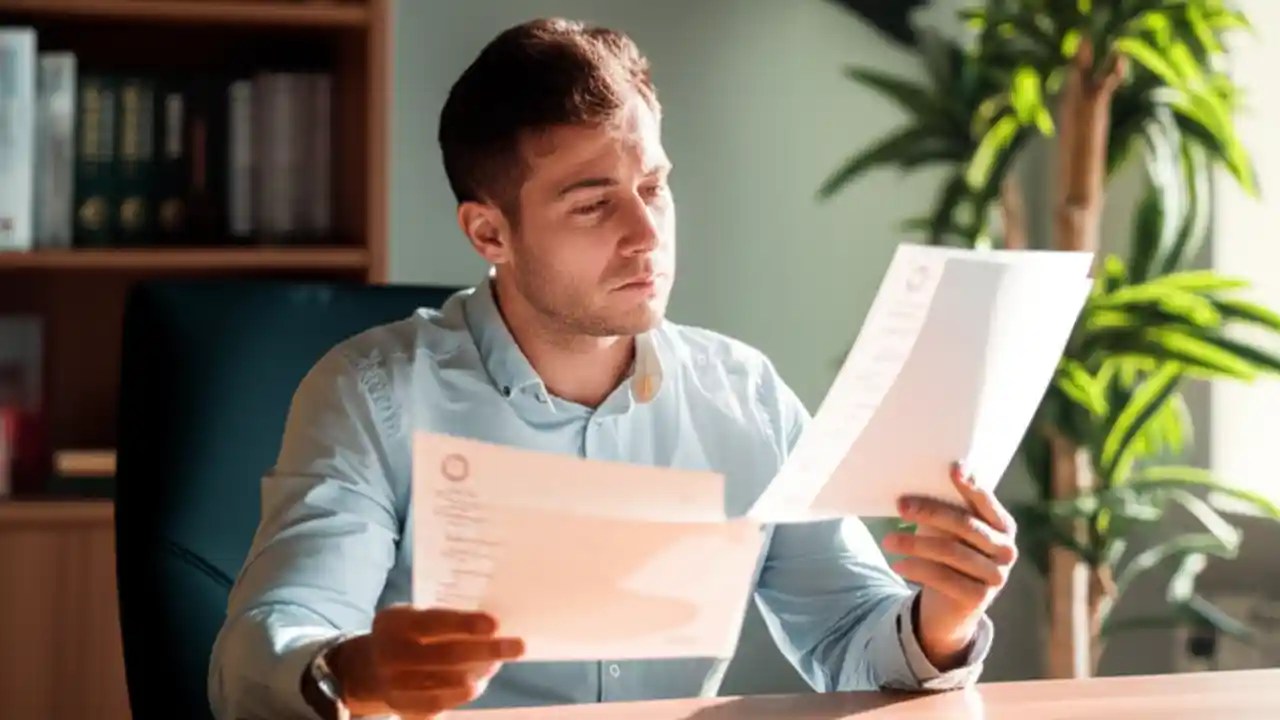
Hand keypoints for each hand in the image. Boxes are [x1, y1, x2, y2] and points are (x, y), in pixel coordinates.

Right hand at [321, 606, 524, 718]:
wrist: (369, 666)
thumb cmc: (408, 634)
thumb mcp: (416, 617)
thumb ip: (446, 620)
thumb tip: (494, 626)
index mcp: (394, 622)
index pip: (433, 622)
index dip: (465, 623)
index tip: (495, 624)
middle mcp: (389, 654)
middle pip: (444, 655)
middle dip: (485, 651)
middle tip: (518, 647)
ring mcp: (392, 685)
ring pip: (443, 683)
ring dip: (477, 674)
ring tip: (496, 665)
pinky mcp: (400, 707)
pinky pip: (436, 705)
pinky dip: (459, 695)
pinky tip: (477, 684)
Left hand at [882, 463, 1017, 670]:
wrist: (950, 604)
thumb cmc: (948, 552)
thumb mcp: (948, 529)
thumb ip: (946, 508)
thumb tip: (913, 486)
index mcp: (1002, 525)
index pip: (985, 502)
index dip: (971, 485)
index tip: (953, 468)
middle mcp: (1006, 549)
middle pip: (965, 524)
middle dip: (930, 512)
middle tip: (900, 505)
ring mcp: (996, 575)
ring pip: (951, 551)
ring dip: (914, 544)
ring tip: (887, 540)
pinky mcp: (980, 598)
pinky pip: (943, 578)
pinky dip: (917, 569)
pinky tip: (897, 565)